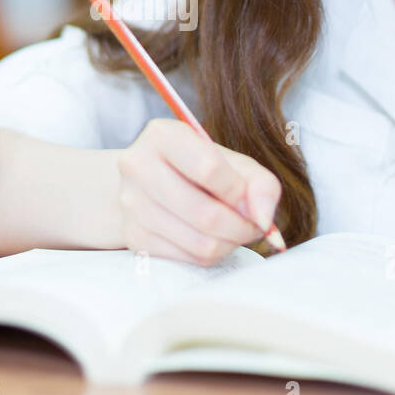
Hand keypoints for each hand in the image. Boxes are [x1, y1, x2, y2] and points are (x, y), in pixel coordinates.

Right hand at [115, 118, 281, 265]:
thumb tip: (263, 218)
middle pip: (205, 214)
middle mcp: (138, 166)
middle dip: (242, 227)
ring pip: (201, 242)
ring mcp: (132, 205)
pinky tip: (212, 239)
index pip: (208, 168)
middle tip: (254, 226)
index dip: (239, 192)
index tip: (251, 202)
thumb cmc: (197, 170)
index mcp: (163, 135)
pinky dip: (212, 254)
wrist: (148, 186)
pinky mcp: (134, 238)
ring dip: (231, 243)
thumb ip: (259, 183)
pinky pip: (190, 259)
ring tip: (235, 231)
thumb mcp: (231, 163)